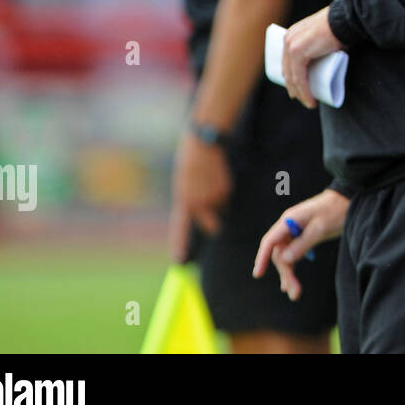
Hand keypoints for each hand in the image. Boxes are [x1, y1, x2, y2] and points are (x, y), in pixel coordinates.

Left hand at [168, 132, 231, 261]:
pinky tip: (217, 177)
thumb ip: (189, 199)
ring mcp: (212, 198)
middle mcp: (197, 203)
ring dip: (218, 201)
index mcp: (183, 200)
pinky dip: (223, 191)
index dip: (179, 244)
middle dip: (213, 224)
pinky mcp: (224, 191)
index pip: (181, 227)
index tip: (179, 259)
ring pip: (219, 208)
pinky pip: (225, 197)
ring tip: (211, 182)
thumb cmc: (191, 161)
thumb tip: (200, 213)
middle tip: (216, 225)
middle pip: (210, 225)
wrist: (204, 145)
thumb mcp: (184, 182)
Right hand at [253, 188, 349, 300]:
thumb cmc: (335, 211)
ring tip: (294, 294)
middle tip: (293, 293)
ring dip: (289, 273)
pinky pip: (293, 253)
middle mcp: (289, 226)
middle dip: (285, 273)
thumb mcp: (321, 228)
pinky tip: (292, 281)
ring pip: (286, 255)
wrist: (349, 199)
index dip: (262, 258)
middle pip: (279, 253)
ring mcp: (295, 230)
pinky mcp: (303, 235)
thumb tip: (284, 260)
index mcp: (289, 220)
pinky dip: (293, 266)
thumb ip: (303, 244)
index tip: (258, 274)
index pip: (270, 241)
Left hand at [282, 6, 344, 108]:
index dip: (291, 77)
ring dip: (301, 93)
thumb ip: (318, 48)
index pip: (288, 61)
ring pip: (292, 76)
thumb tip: (323, 64)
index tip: (297, 90)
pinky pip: (299, 77)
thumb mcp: (323, 39)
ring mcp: (291, 45)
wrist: (345, 20)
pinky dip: (305, 91)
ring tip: (309, 103)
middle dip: (294, 88)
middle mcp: (288, 38)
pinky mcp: (298, 52)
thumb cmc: (341, 28)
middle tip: (303, 99)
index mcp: (293, 34)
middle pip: (288, 70)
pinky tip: (311, 100)